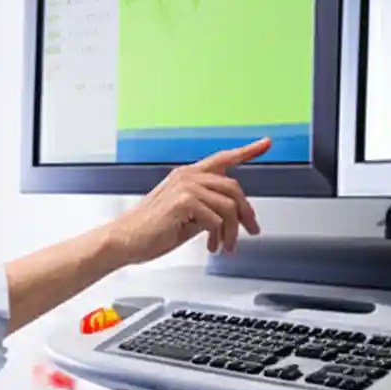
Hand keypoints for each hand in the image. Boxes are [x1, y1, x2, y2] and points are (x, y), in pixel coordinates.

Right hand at [106, 138, 270, 265]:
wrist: (125, 240)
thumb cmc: (150, 230)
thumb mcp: (186, 216)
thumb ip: (208, 208)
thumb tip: (230, 216)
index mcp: (186, 176)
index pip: (222, 159)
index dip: (247, 150)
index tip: (265, 143)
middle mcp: (186, 176)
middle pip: (234, 187)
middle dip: (246, 213)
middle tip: (250, 231)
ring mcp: (184, 187)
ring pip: (229, 206)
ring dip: (232, 232)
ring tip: (225, 246)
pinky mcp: (183, 202)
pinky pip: (217, 219)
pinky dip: (218, 236)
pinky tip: (210, 246)